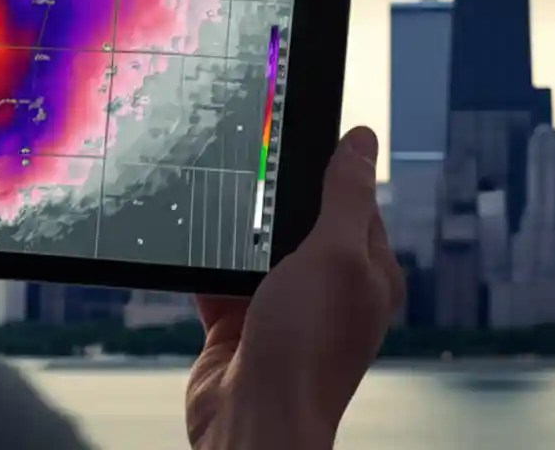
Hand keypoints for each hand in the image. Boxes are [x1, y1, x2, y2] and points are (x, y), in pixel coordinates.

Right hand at [186, 126, 403, 449]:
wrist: (252, 422)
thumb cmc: (305, 347)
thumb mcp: (333, 255)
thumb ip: (345, 196)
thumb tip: (361, 140)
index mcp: (366, 273)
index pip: (354, 202)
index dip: (328, 167)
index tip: (293, 133)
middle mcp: (328, 292)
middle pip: (299, 223)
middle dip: (274, 197)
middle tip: (245, 158)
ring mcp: (281, 310)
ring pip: (255, 252)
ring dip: (235, 232)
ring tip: (214, 194)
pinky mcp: (237, 327)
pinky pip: (217, 281)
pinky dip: (203, 265)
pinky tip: (188, 242)